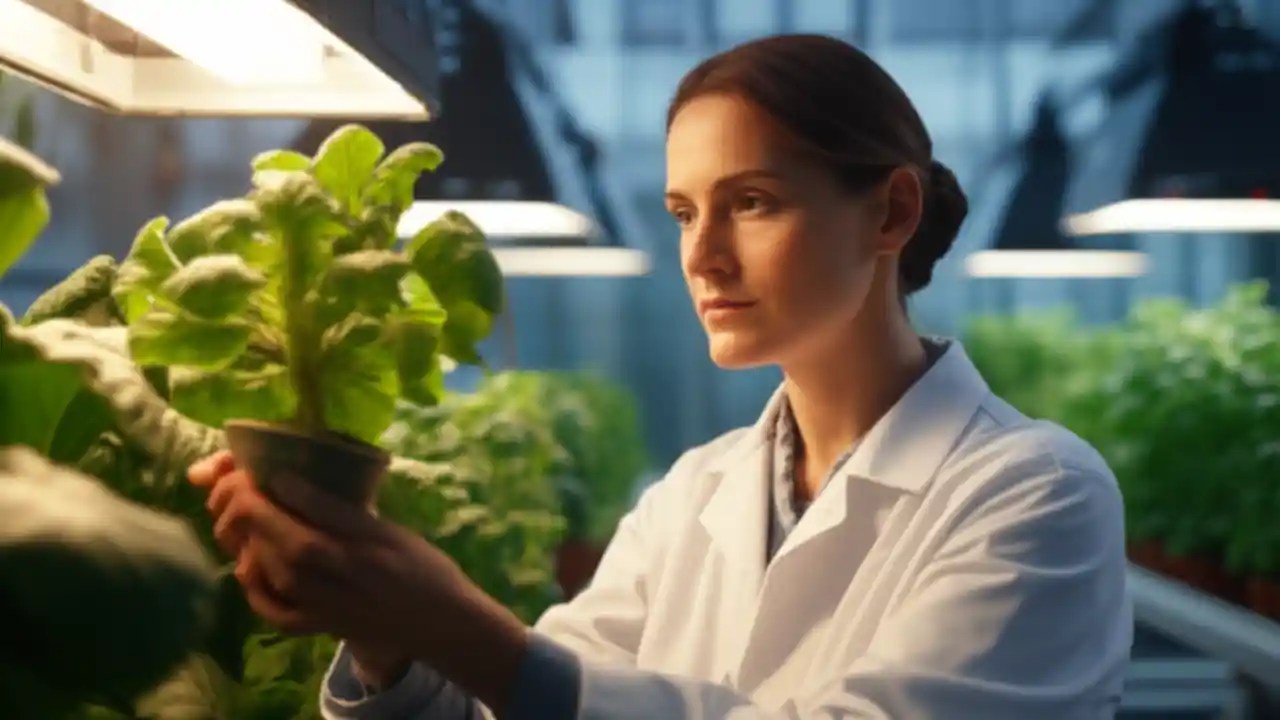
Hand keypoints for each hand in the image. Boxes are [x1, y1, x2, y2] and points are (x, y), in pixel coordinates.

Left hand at [187, 451, 528, 712]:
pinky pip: (281, 614)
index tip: (266, 468)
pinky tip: (246, 570)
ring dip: (251, 544)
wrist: (443, 623)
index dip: (289, 490)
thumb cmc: (424, 567)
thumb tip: (297, 485)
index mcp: (375, 543)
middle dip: (256, 512)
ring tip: (236, 521)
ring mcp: (334, 605)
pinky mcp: (324, 628)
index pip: (324, 512)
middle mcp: (352, 574)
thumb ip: (352, 513)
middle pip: (293, 543)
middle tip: (236, 488)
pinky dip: (257, 593)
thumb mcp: (395, 531)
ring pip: (282, 576)